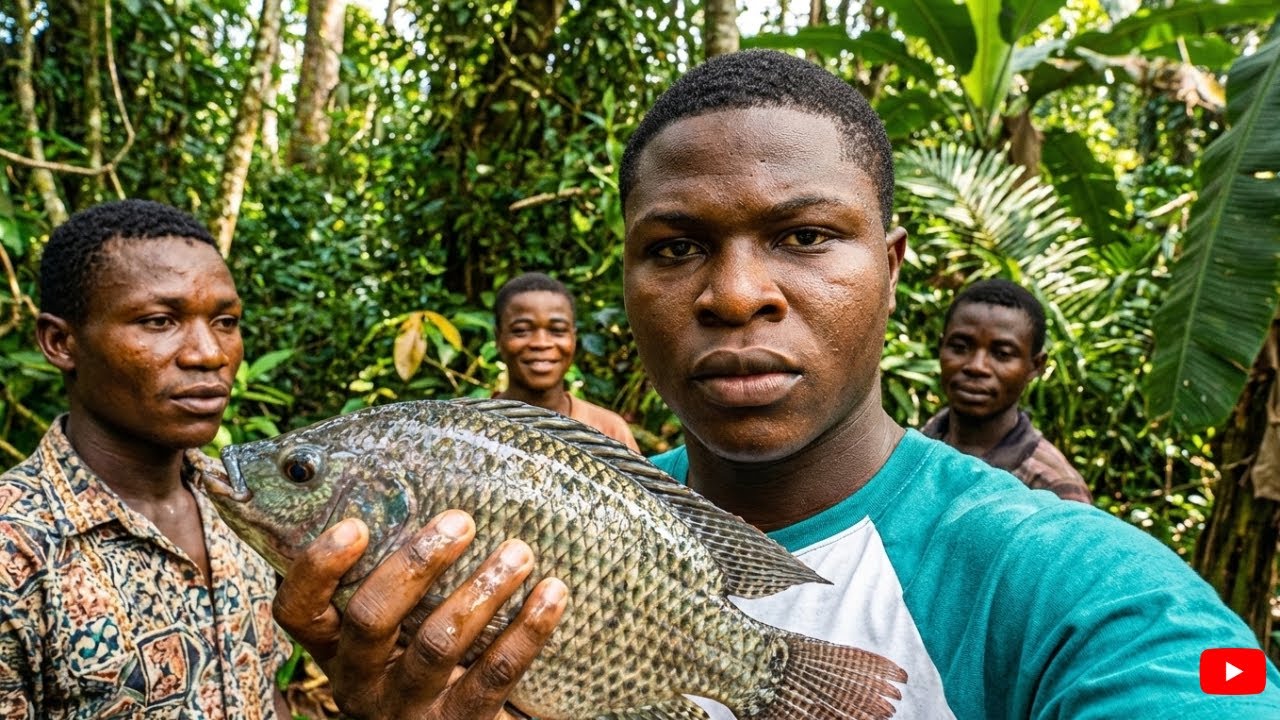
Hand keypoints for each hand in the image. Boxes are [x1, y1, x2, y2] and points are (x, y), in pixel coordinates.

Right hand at [272, 510, 567, 719]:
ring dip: (482, 591)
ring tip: (519, 552)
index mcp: (336, 646)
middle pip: (371, 620)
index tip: (356, 525)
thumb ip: (402, 560)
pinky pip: (493, 675)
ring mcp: (408, 709)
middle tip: (462, 521)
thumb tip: (430, 457)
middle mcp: (360, 681)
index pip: (298, 610)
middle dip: (417, 565)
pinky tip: (552, 593)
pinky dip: (527, 630)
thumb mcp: (402, 617)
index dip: (317, 569)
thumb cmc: (433, 647)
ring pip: (437, 645)